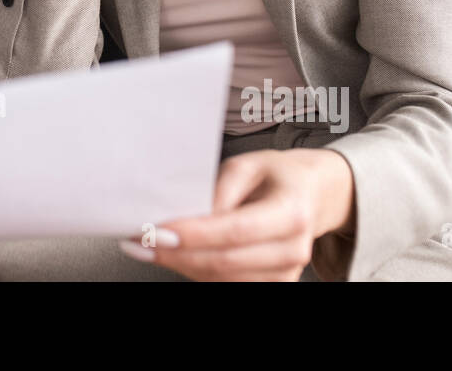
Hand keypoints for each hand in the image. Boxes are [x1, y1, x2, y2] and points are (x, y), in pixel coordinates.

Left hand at [120, 148, 355, 280]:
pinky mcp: (275, 285)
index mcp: (291, 211)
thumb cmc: (277, 177)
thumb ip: (219, 190)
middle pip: (226, 262)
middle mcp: (293, 248)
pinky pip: (228, 284)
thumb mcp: (248, 165)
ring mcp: (287, 273)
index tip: (158, 231)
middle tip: (138, 241)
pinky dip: (196, 271)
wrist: (313, 196)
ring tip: (148, 246)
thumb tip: (185, 215)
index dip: (194, 235)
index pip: (236, 230)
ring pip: (222, 279)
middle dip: (176, 254)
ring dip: (180, 265)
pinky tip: (175, 255)